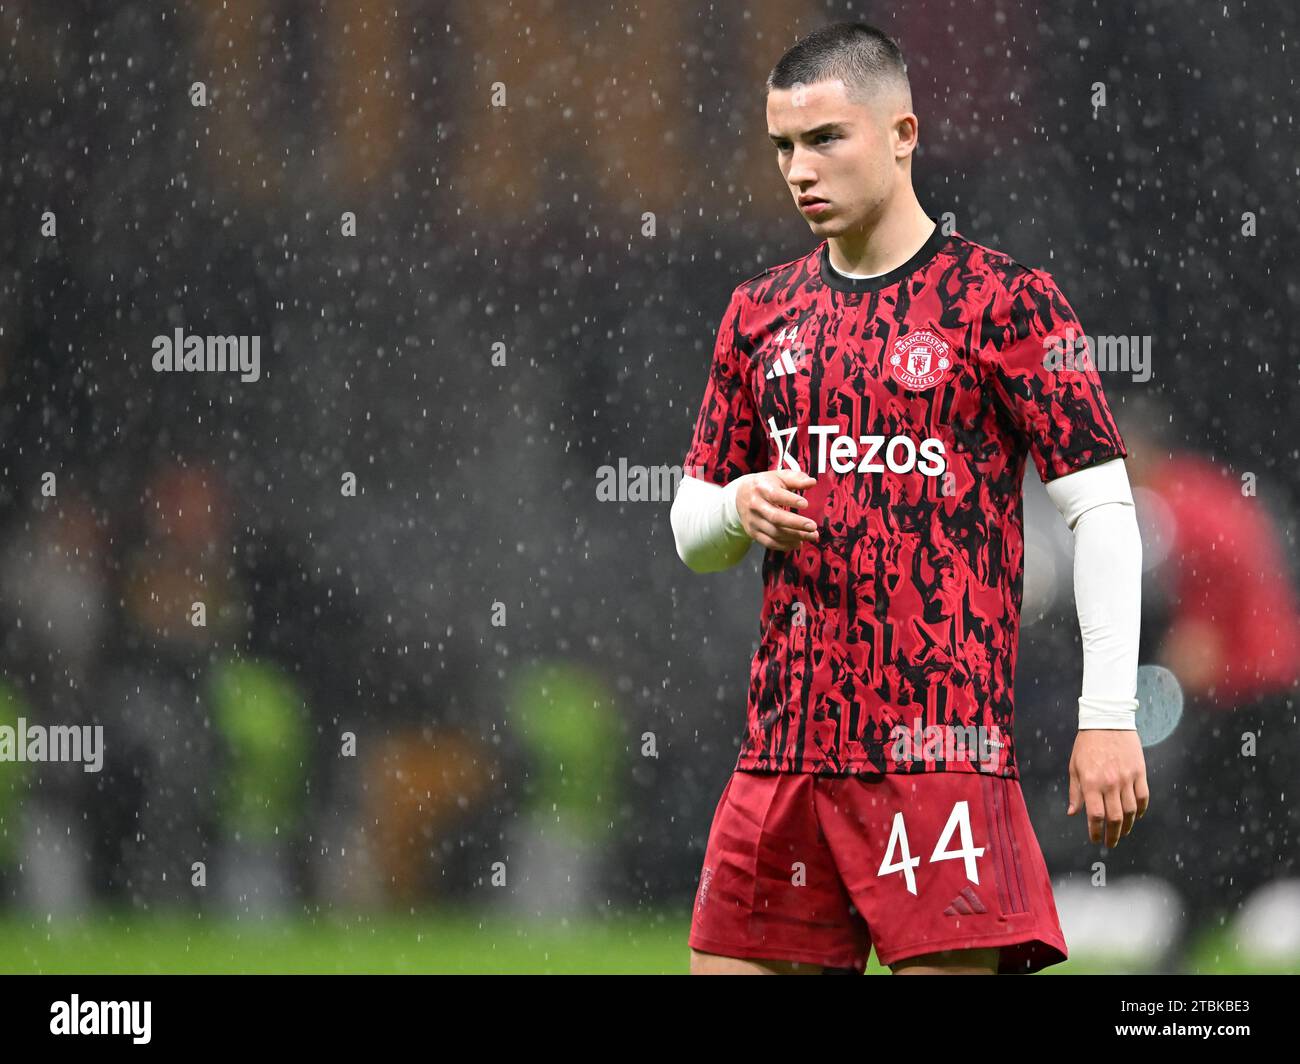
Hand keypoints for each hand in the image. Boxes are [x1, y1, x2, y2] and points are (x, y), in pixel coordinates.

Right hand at [734, 469, 819, 551]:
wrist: (740, 495)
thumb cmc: (765, 485)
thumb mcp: (779, 477)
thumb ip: (796, 479)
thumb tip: (812, 482)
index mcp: (761, 488)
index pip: (776, 495)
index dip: (791, 500)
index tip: (806, 504)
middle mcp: (755, 505)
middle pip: (775, 517)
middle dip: (796, 523)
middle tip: (812, 526)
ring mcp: (753, 521)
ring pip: (774, 532)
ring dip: (795, 536)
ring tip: (812, 536)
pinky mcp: (753, 532)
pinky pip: (769, 542)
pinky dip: (785, 545)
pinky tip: (798, 543)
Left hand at [1067, 729, 1148, 847]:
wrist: (1107, 721)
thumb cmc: (1087, 744)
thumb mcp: (1074, 766)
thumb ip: (1075, 792)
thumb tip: (1072, 813)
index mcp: (1091, 782)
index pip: (1095, 815)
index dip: (1096, 831)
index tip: (1096, 839)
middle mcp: (1110, 783)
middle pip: (1114, 818)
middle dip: (1113, 835)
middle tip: (1111, 843)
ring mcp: (1127, 778)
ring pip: (1130, 811)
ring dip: (1127, 826)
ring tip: (1122, 832)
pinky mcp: (1140, 772)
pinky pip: (1143, 797)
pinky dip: (1141, 810)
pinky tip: (1135, 816)